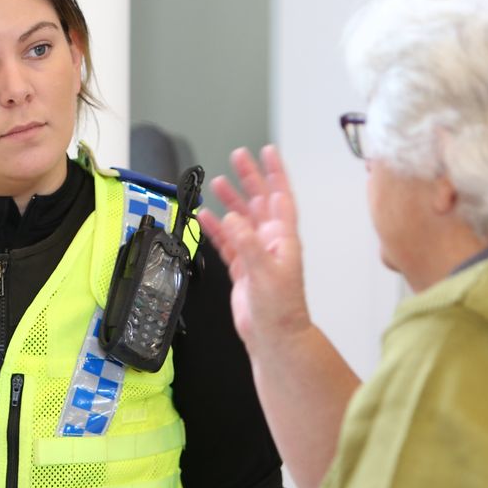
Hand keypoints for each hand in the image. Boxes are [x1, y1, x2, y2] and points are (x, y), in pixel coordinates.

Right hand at [199, 145, 310, 351]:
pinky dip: (216, 228)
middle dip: (249, 178)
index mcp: (283, 238)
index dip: (275, 173)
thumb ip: (247, 243)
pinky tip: (205, 217)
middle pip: (259, 201)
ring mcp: (256, 254)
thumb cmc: (281, 309)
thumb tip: (231, 218)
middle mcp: (271, 242)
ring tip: (217, 182)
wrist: (274, 336)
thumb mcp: (265, 272)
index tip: (267, 152)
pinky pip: (227, 242)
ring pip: (242, 219)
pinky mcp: (243, 268)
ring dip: (231, 201)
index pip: (280, 196)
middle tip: (237, 157)